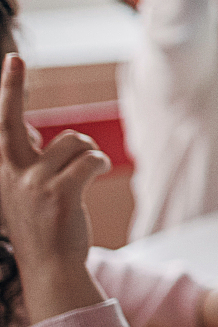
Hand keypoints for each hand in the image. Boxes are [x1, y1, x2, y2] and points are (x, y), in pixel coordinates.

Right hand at [0, 54, 108, 324]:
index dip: (9, 91)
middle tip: (14, 58)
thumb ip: (29, 162)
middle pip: (11, 122)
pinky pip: (90, 159)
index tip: (13, 61)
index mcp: (4, 172)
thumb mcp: (28, 191)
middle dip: (10, 88)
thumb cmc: (45, 227)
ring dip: (87, 152)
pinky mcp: (60, 193)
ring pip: (73, 142)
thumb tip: (32, 132)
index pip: (4, 125)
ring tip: (82, 176)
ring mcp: (33, 183)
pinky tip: (96, 175)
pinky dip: (99, 163)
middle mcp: (11, 174)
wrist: (51, 268)